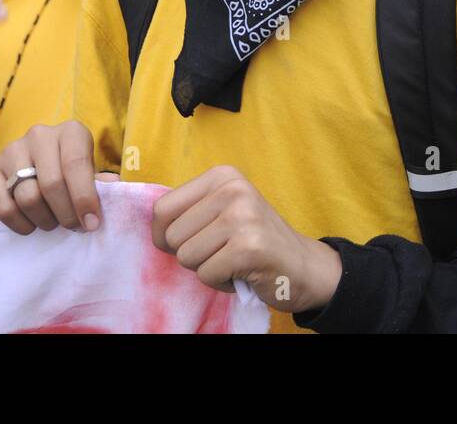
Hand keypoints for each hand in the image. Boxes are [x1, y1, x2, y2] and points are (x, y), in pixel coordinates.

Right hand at [0, 121, 102, 233]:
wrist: (38, 164)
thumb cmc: (72, 171)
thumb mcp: (90, 173)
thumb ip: (101, 184)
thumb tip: (114, 190)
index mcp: (71, 131)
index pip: (76, 164)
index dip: (84, 198)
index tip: (91, 223)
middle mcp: (39, 135)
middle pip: (51, 184)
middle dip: (66, 214)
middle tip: (73, 227)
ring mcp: (11, 150)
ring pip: (27, 197)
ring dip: (44, 220)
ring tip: (53, 224)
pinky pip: (3, 206)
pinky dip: (19, 224)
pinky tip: (31, 226)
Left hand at [153, 166, 342, 313]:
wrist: (303, 265)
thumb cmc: (254, 241)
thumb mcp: (222, 211)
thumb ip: (189, 210)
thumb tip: (153, 227)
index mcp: (222, 175)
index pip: (162, 209)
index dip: (166, 236)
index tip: (194, 241)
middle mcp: (233, 188)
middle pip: (172, 236)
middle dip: (192, 254)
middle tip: (222, 251)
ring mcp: (242, 216)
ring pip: (186, 258)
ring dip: (207, 268)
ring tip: (233, 260)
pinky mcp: (249, 247)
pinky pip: (206, 275)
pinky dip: (221, 282)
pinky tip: (243, 271)